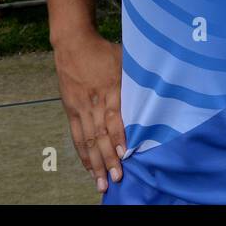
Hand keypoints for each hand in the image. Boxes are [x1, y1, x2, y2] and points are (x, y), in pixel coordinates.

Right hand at [53, 30, 126, 192]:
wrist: (74, 43)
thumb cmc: (105, 52)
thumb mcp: (125, 61)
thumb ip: (135, 82)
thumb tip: (155, 97)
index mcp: (110, 87)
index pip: (113, 117)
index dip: (118, 136)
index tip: (125, 153)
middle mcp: (93, 100)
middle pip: (99, 134)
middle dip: (108, 158)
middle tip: (116, 178)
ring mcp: (80, 106)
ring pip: (87, 140)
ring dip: (95, 162)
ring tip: (101, 182)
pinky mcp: (70, 109)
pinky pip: (76, 135)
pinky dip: (82, 153)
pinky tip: (89, 168)